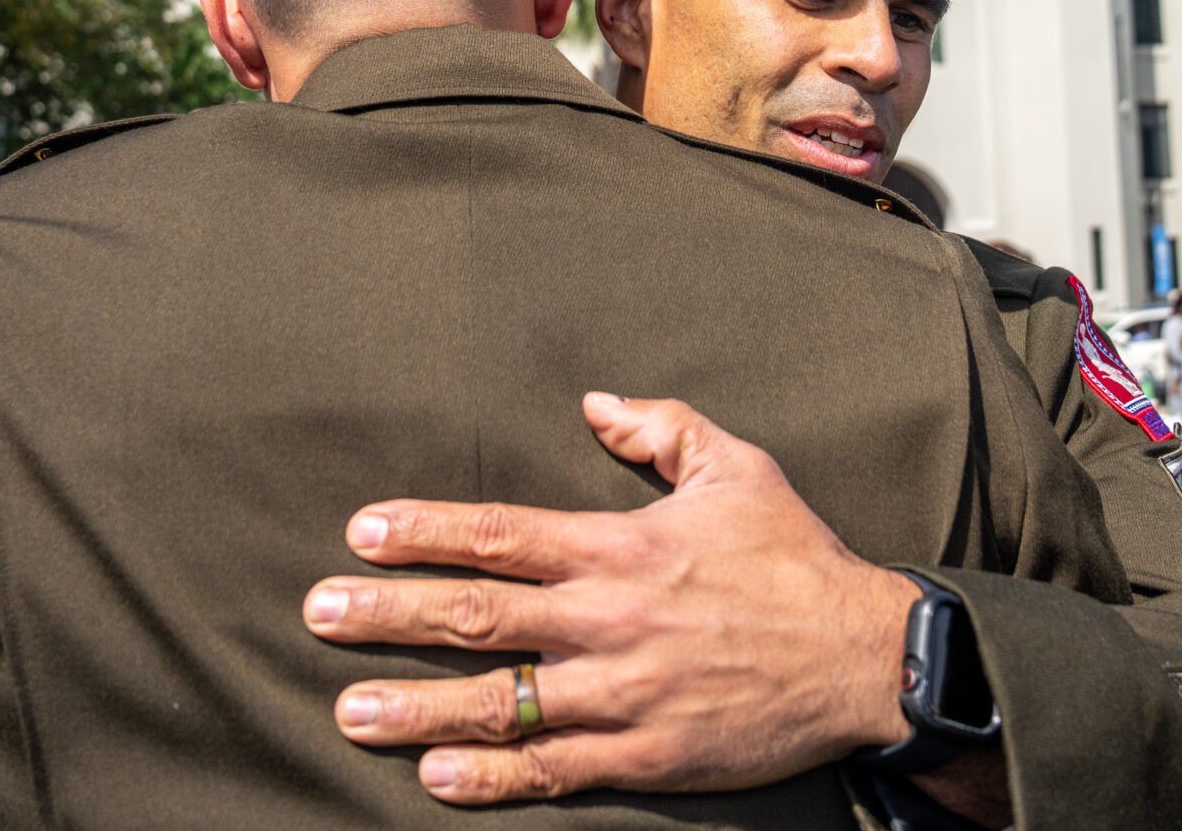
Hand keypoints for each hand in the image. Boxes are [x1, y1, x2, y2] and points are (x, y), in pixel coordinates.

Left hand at [304, 393, 920, 804]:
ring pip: (500, 702)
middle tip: (318, 614)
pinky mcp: (646, 756)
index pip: (502, 535)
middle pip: (478, 617)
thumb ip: (662, 430)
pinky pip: (553, 769)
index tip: (363, 534)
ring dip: (416, 707)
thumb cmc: (795, 558)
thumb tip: (594, 405)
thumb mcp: (738, 469)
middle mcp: (610, 620)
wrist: (864, 658)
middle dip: (390, 616)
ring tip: (349, 710)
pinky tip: (436, 776)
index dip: (427, 533)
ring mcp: (624, 694)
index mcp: (623, 547)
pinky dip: (491, 775)